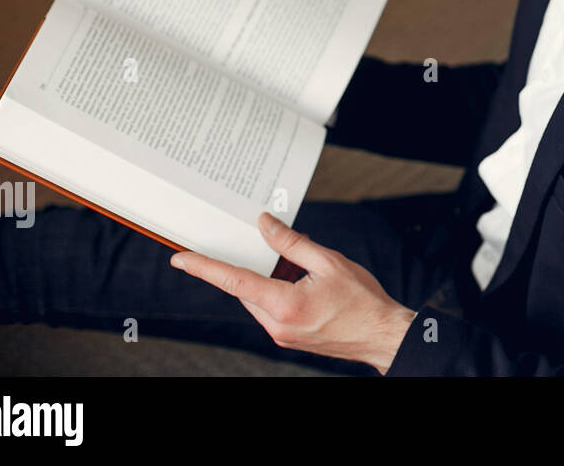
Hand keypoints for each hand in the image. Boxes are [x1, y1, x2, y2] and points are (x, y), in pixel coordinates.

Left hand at [168, 212, 417, 373]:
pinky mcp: (289, 338)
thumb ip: (292, 243)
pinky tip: (301, 281)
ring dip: (268, 280)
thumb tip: (265, 225)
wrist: (383, 336)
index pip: (234, 281)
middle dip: (252, 265)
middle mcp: (276, 325)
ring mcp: (282, 335)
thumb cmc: (362, 301)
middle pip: (246, 289)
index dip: (204, 267)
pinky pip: (271, 310)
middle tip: (269, 244)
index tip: (180, 258)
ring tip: (301, 267)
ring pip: (258, 300)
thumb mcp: (329, 262)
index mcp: (284, 305)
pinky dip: (277, 292)